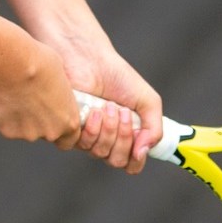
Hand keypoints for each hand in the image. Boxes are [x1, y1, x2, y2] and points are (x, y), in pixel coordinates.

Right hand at [0, 39, 82, 145]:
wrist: (13, 65)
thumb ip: (59, 94)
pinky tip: (3, 97)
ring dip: (20, 117)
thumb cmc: (39, 65)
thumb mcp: (60, 76)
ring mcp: (27, 133)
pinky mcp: (6, 130)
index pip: (70, 139)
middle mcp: (50, 132)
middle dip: (39, 121)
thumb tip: (52, 90)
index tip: (55, 118)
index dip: (62, 130)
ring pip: (23, 129)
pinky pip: (5, 124)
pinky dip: (4, 115)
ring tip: (15, 95)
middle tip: (31, 101)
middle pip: (45, 133)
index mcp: (69, 120)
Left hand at [59, 43, 163, 174]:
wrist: (90, 58)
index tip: (140, 144)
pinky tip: (95, 111)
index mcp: (125, 135)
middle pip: (117, 161)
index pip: (131, 164)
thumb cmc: (117, 76)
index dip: (137, 159)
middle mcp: (105, 139)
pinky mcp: (68, 129)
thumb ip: (154, 128)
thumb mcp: (147, 101)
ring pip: (100, 154)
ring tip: (109, 107)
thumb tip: (144, 152)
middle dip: (124, 138)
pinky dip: (92, 130)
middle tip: (123, 112)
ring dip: (109, 131)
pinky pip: (81, 145)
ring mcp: (86, 135)